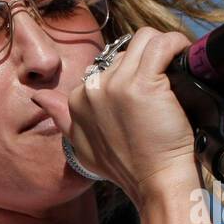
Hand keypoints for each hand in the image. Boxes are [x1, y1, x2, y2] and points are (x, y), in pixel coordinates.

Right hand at [30, 27, 198, 205]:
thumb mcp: (83, 146)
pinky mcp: (143, 83)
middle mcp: (93, 88)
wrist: (155, 183)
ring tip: (178, 63)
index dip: (132, 73)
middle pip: (127, 52)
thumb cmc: (128, 169)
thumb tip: (40, 98)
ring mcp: (117, 84)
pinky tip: (184, 55)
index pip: (108, 65)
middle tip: (167, 81)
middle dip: (148, 62)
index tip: (150, 88)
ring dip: (164, 48)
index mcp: (78, 99)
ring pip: (145, 40)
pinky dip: (177, 44)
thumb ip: (62, 118)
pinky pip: (161, 45)